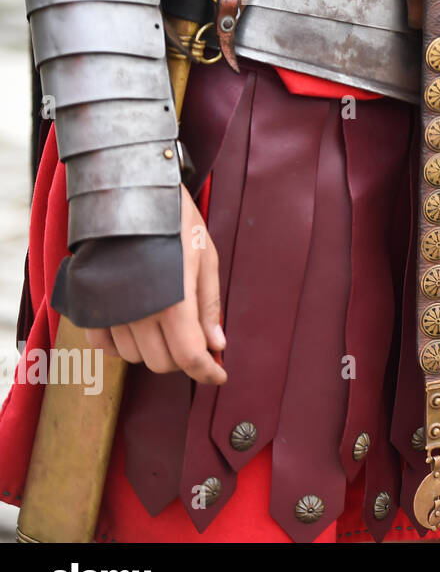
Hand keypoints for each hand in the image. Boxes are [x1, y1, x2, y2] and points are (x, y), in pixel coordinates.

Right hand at [86, 186, 225, 384]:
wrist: (128, 196)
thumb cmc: (175, 223)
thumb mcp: (205, 259)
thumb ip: (209, 307)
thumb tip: (216, 346)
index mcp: (172, 303)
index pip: (189, 357)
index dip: (207, 373)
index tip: (219, 376)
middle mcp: (137, 313)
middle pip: (161, 363)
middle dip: (183, 359)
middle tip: (195, 339)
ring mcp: (109, 311)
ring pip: (134, 357)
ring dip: (154, 349)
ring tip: (165, 321)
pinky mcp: (89, 306)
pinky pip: (105, 346)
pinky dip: (123, 344)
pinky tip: (137, 324)